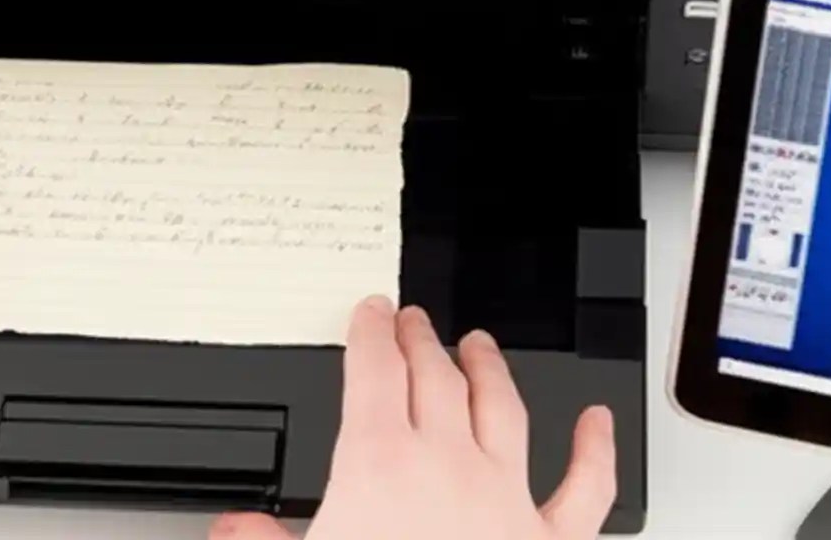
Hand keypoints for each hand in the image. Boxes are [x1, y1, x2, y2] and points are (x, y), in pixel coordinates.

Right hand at [211, 296, 617, 539]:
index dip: (369, 334)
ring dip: (490, 370)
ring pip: (502, 409)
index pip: (373, 374)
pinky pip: (584, 486)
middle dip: (420, 341)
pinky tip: (599, 424)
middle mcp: (448, 467)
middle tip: (413, 321)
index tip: (370, 312)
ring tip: (481, 345)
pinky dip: (595, 451)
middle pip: (434, 378)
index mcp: (380, 468)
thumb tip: (231, 530)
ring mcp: (504, 499)